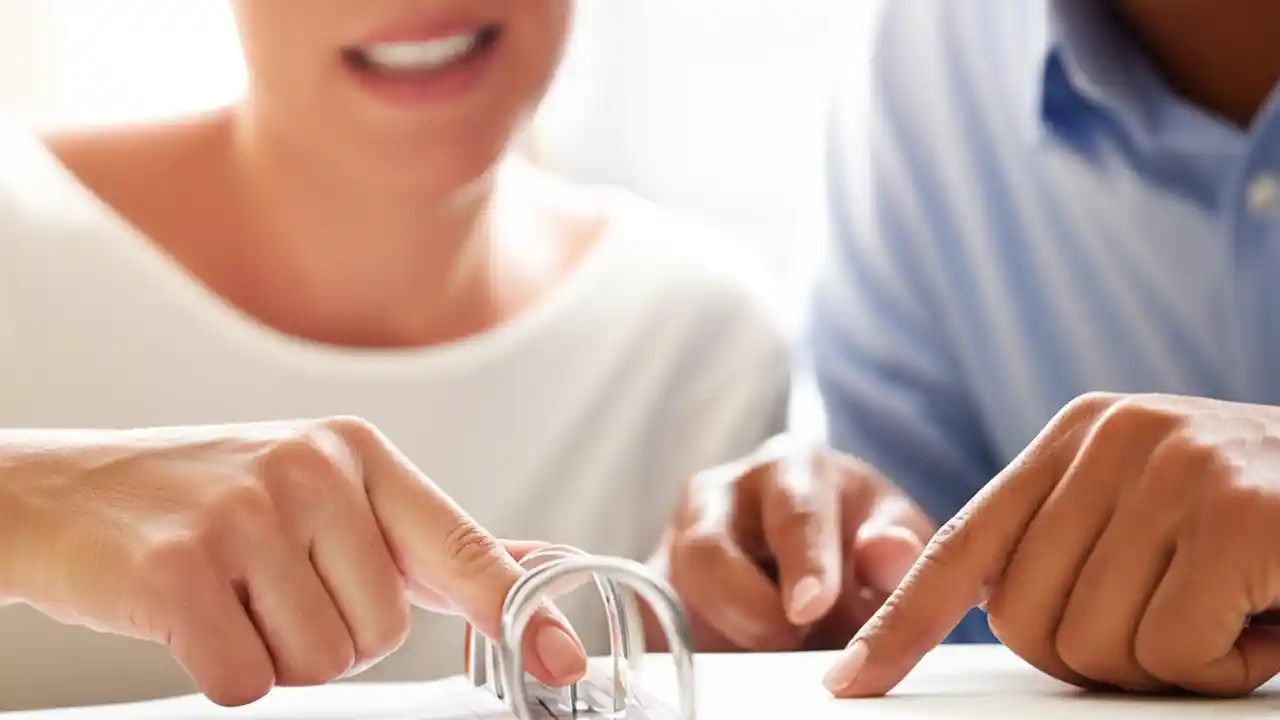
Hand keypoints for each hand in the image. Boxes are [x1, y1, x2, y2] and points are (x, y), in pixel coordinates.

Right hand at [0, 418, 585, 705]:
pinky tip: (192, 615)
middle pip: (383, 632)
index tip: (563, 660)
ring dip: (277, 654)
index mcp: (354, 450)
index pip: (457, 541)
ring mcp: (243, 518)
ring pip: (321, 664)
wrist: (66, 492)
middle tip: (271, 587)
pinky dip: (223, 671)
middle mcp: (309, 472)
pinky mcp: (179, 573)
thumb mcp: (320, 488)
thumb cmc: (207, 495)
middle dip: (333, 636)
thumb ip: (423, 539)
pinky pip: (248, 683)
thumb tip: (530, 571)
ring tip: (232, 595)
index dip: (517, 610)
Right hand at [655, 435, 933, 651]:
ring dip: (722, 636)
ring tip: (774, 655)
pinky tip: (733, 667)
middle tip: (790, 646)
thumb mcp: (894, 540)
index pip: (792, 511)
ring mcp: (678, 537)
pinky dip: (692, 655)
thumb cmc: (861, 539)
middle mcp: (722, 491)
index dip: (803, 562)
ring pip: (673, 595)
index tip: (811, 608)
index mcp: (790, 465)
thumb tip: (890, 549)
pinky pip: (655, 625)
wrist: (824, 555)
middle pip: (707, 551)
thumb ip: (896, 550)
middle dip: (747, 610)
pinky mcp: (657, 584)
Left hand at [824, 393, 1279, 697]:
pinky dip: (1225, 667)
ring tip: (1239, 606)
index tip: (852, 683)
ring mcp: (1174, 467)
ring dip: (1176, 661)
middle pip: (1028, 624)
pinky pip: (1173, 652)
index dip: (904, 624)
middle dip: (1105, 658)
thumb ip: (1075, 549)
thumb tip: (1000, 620)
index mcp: (1078, 436)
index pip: (964, 544)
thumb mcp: (1157, 519)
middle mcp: (1113, 437)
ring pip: (1096, 648)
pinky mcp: (1234, 512)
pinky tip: (1271, 617)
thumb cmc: (1273, 527)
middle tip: (1191, 620)